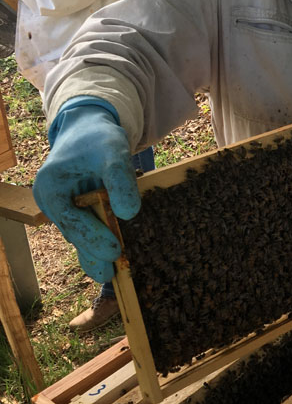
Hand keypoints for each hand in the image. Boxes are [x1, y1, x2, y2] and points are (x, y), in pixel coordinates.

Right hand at [33, 103, 141, 282]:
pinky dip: (102, 240)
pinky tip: (117, 258)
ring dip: (96, 252)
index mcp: (50, 188)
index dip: (93, 237)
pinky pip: (89, 229)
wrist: (92, 129)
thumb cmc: (98, 138)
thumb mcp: (113, 151)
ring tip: (113, 274)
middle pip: (74, 233)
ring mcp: (64, 209)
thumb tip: (128, 215)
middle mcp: (52, 202)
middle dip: (93, 253)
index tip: (115, 251)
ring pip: (81, 235)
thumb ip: (119, 180)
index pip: (71, 220)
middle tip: (111, 273)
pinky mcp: (77, 212)